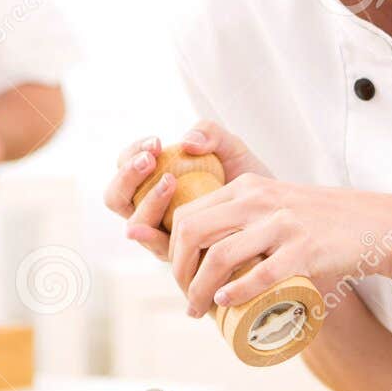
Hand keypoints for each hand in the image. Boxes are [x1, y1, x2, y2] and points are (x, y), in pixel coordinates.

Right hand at [104, 121, 270, 263]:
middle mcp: (152, 210)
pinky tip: (174, 221)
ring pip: (135, 224)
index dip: (132, 155)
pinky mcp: (179, 257)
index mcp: (153, 180)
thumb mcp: (230, 148)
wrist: (275, 211)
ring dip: (147, 201)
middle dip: (128, 177)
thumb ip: (209, 133)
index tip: (155, 143)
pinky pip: (159, 248)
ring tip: (170, 181)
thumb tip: (186, 143)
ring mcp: (163, 234)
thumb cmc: (246, 179)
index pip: (125, 167)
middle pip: (116, 197)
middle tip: (150, 160)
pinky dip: (157, 235)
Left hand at [167, 178, 391, 316]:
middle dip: (179, 272)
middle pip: (193, 233)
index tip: (181, 277)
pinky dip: (237, 292)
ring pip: (220, 256)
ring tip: (200, 311)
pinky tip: (226, 303)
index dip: (173, 251)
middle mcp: (259, 199)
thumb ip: (245, 216)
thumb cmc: (320, 221)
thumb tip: (207, 255)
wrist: (373, 224)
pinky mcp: (305, 248)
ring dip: (199, 290)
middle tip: (188, 300)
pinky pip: (261, 273)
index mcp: (246, 187)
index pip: (188, 215)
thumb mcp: (276, 203)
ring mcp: (282, 223)